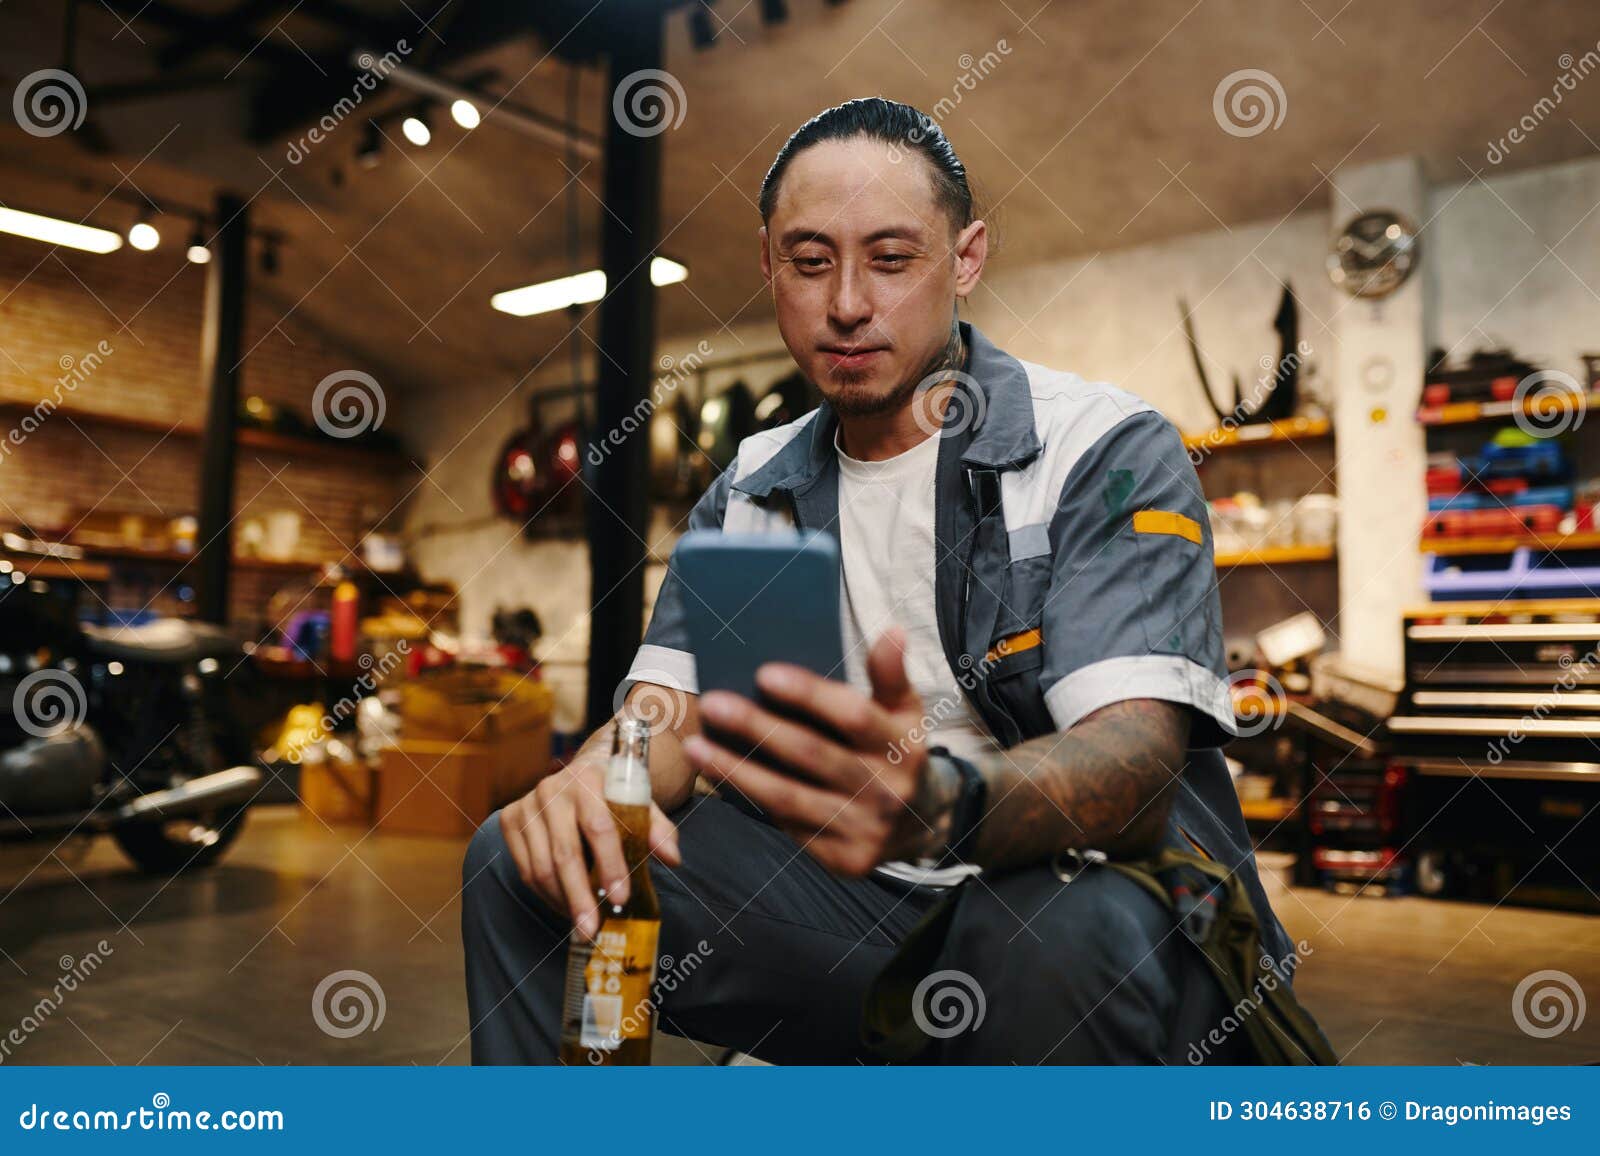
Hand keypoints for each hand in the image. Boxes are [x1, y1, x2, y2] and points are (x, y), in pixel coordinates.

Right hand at [498, 758, 681, 937]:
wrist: (580, 774)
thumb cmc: (614, 796)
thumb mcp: (641, 804)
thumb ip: (658, 829)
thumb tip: (673, 858)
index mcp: (589, 778)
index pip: (598, 826)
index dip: (610, 864)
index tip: (621, 897)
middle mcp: (552, 789)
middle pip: (564, 854)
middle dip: (580, 897)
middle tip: (592, 929)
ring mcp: (526, 805)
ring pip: (540, 867)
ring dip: (562, 901)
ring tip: (582, 922)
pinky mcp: (510, 820)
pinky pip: (525, 869)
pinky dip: (545, 894)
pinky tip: (565, 905)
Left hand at [685, 627, 931, 875]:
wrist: (921, 824)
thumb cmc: (897, 752)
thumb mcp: (905, 712)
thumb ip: (890, 675)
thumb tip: (892, 631)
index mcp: (903, 745)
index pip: (852, 715)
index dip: (809, 694)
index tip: (763, 673)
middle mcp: (886, 790)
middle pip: (811, 754)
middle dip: (757, 728)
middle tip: (713, 702)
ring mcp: (863, 829)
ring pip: (788, 796)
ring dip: (737, 770)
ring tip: (696, 745)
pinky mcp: (843, 859)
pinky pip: (786, 823)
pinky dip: (749, 798)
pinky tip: (717, 775)